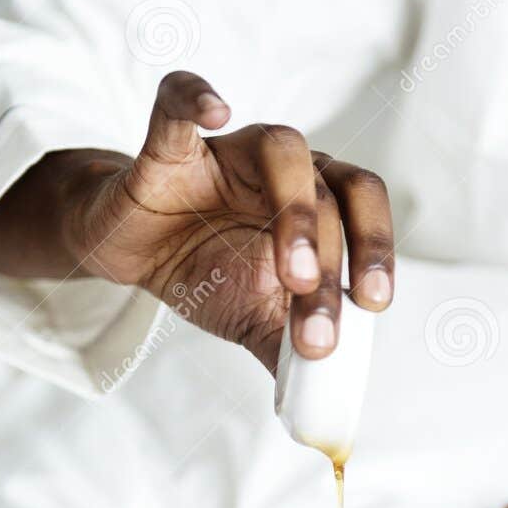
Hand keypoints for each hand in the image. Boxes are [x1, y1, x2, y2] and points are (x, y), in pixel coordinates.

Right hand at [0, 71, 393, 369]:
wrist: (130, 252)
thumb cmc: (204, 272)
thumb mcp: (253, 320)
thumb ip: (290, 352)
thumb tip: (326, 408)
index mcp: (316, 201)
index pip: (363, 208)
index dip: (377, 250)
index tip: (375, 305)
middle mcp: (283, 167)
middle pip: (330, 192)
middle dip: (334, 261)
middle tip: (322, 322)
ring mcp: (228, 151)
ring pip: (282, 150)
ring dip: (296, 210)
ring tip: (292, 272)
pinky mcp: (168, 146)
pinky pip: (180, 104)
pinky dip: (197, 99)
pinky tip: (216, 110)